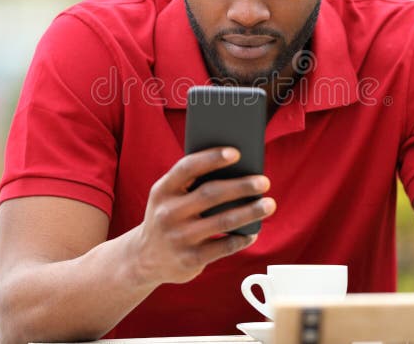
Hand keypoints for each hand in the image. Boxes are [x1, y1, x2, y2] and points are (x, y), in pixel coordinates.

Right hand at [130, 147, 274, 285]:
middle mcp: (168, 213)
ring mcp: (179, 238)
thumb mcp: (169, 197)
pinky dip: (242, 238)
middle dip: (241, 186)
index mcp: (162, 190)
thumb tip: (237, 170)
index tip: (236, 153)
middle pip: (211, 194)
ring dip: (250, 211)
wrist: (144, 258)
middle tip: (264, 181)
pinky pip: (224, 246)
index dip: (212, 158)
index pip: (188, 168)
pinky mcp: (190, 259)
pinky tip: (253, 232)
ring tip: (269, 204)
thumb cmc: (168, 216)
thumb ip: (191, 183)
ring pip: (223, 221)